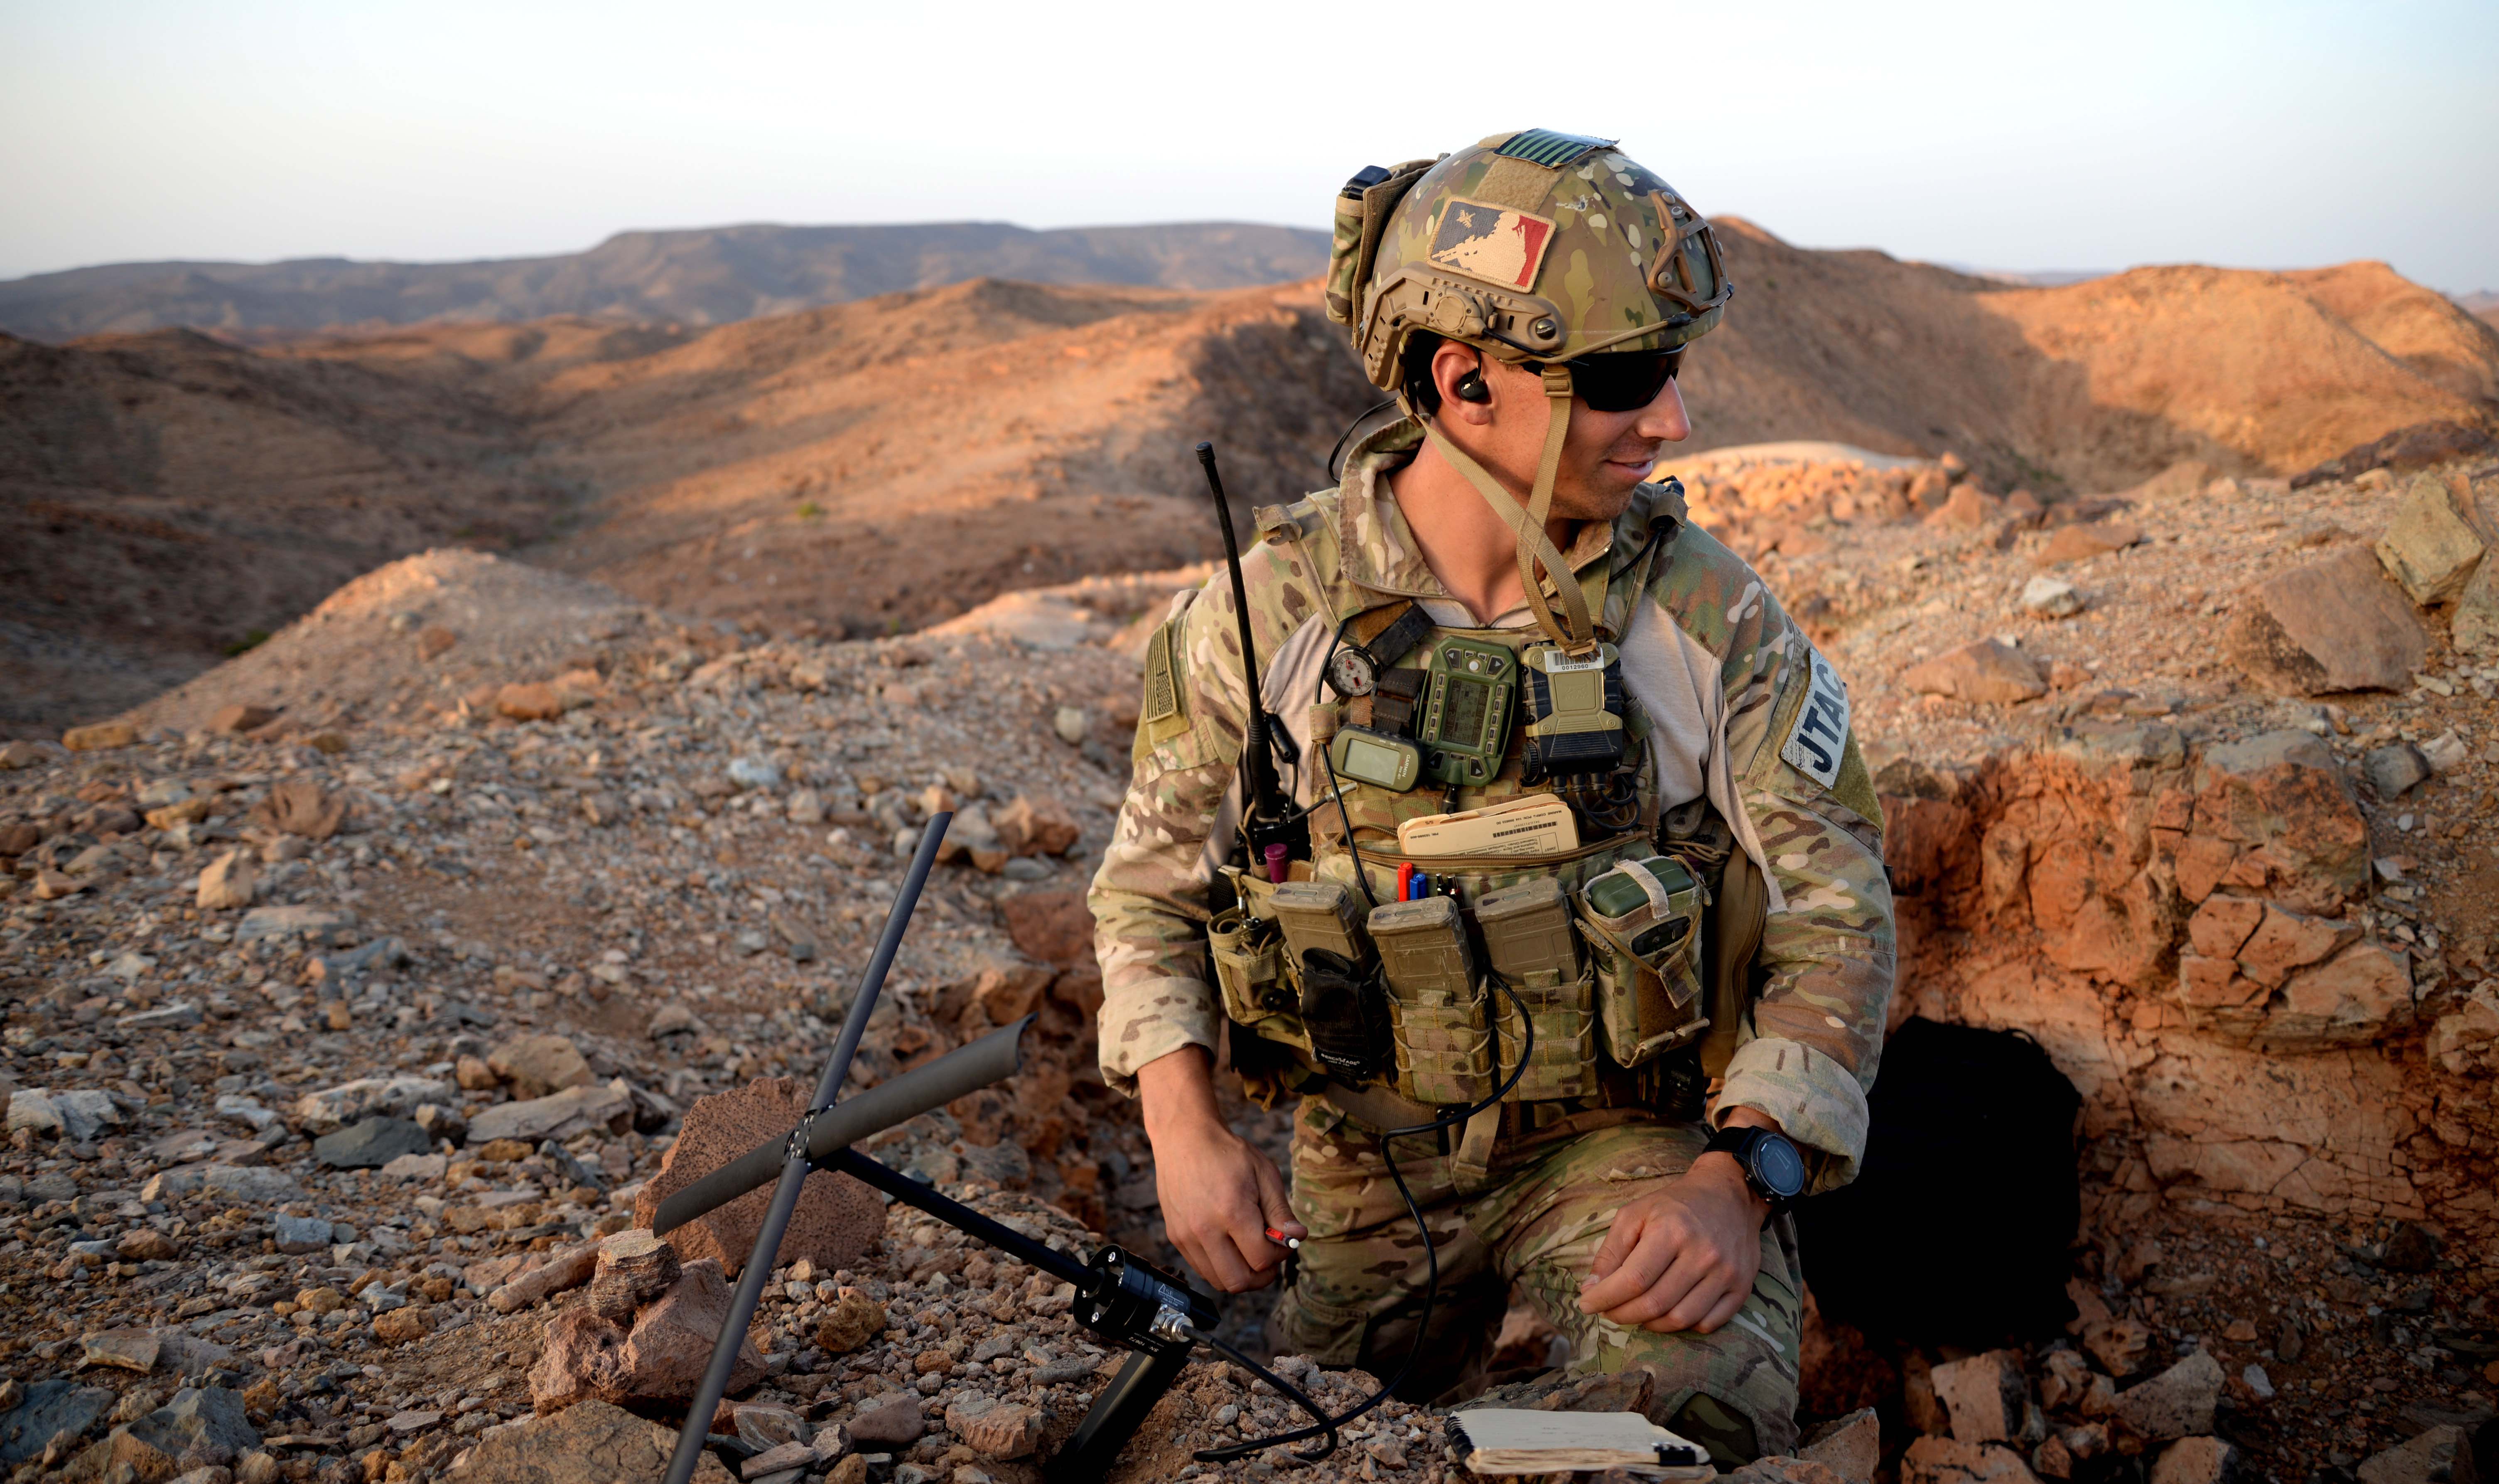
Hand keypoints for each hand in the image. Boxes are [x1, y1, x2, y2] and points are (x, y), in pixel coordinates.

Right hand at [1137, 1046, 1305, 1292]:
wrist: (1184, 1137)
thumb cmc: (1228, 1153)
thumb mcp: (1264, 1173)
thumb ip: (1281, 1210)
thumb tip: (1298, 1238)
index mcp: (1232, 1211)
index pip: (1261, 1259)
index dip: (1280, 1255)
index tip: (1283, 1240)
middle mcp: (1204, 1229)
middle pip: (1239, 1281)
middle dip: (1262, 1276)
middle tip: (1270, 1257)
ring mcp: (1186, 1236)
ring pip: (1219, 1282)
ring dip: (1241, 1275)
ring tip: (1250, 1252)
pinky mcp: (1175, 1237)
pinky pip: (1202, 1270)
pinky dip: (1221, 1268)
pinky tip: (1231, 1246)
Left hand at [1574, 1111, 1779, 1333]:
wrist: (1729, 1195)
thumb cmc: (1674, 1205)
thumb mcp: (1635, 1214)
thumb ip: (1611, 1251)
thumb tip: (1591, 1289)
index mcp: (1672, 1230)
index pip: (1633, 1279)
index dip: (1605, 1298)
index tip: (1585, 1305)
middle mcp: (1702, 1253)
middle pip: (1655, 1303)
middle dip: (1622, 1314)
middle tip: (1608, 1312)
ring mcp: (1726, 1273)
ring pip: (1680, 1319)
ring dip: (1651, 1324)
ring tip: (1636, 1313)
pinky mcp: (1742, 1287)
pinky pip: (1708, 1323)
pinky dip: (1683, 1326)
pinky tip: (1668, 1312)